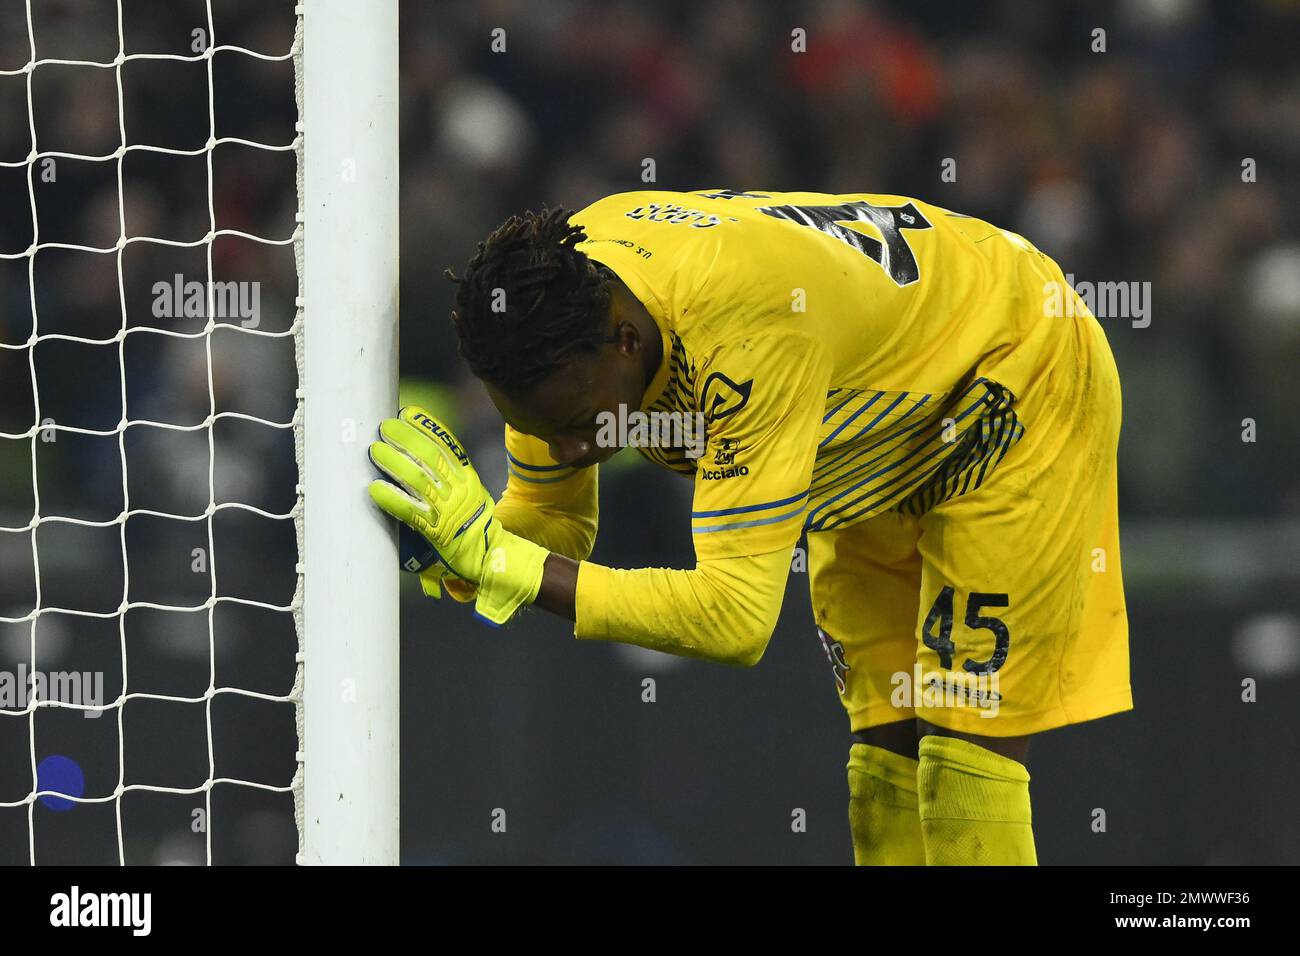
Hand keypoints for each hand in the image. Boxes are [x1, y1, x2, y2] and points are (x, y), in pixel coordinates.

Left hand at [367, 406, 547, 624]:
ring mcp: (447, 510)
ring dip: (394, 462)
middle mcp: (458, 489)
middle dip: (406, 438)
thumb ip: (452, 475)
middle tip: (384, 428)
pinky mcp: (436, 531)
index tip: (408, 413)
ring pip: (418, 480)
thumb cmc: (476, 524)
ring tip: (375, 451)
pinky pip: (410, 512)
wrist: (491, 555)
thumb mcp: (471, 492)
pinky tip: (375, 489)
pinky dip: (392, 499)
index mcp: (467, 478)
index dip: (426, 427)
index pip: (447, 445)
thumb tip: (422, 454)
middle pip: (430, 457)